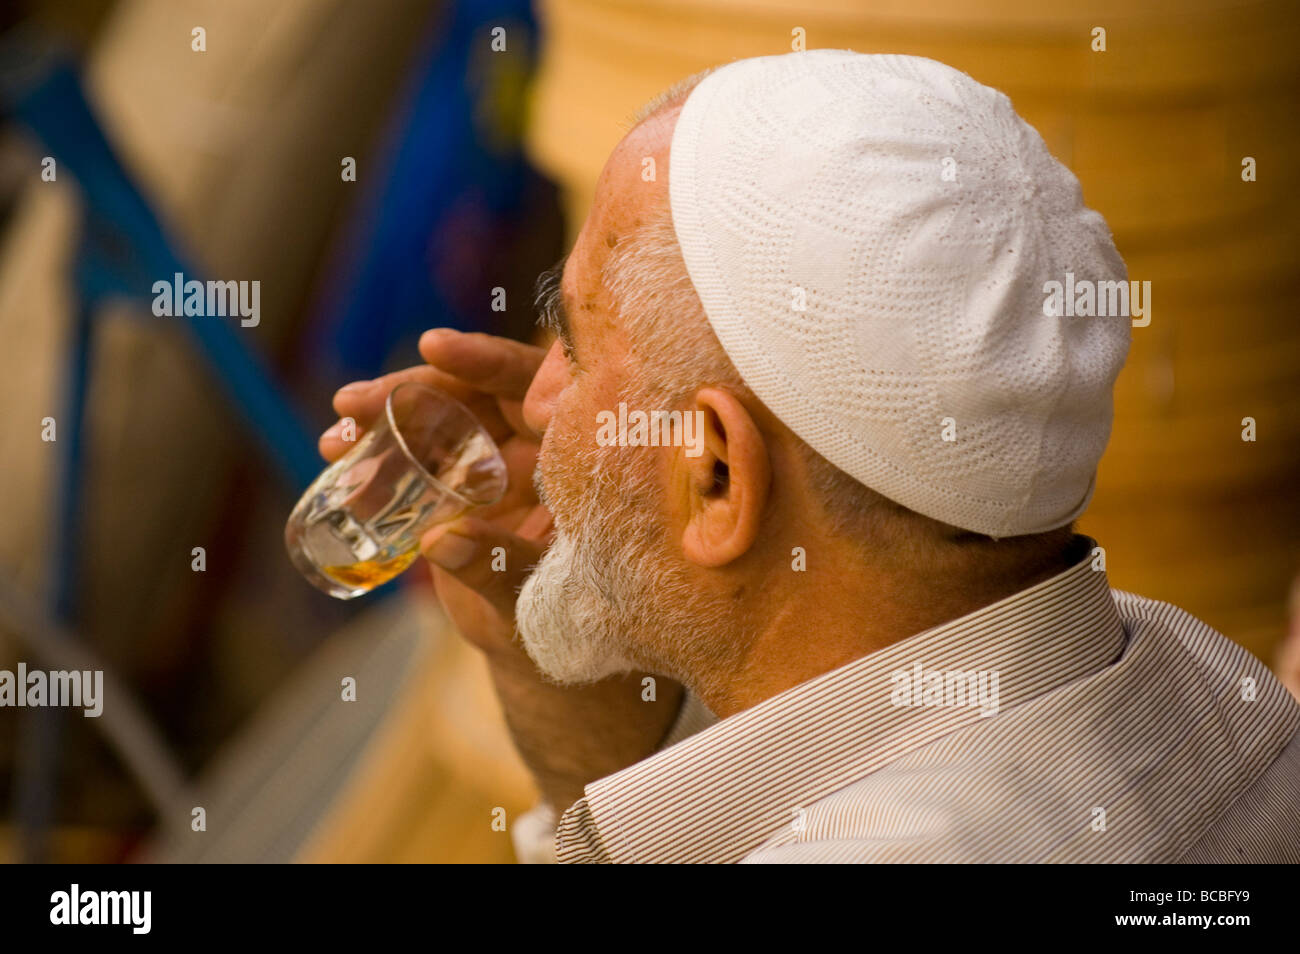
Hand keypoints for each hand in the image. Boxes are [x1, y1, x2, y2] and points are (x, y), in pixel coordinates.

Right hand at [322, 329, 548, 665]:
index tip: (436, 347)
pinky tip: (338, 459)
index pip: (540, 384)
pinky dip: (378, 457)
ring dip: (384, 420)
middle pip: (477, 393)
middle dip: (415, 390)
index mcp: (579, 451)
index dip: (489, 360)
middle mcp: (539, 444)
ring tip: (337, 440)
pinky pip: (417, 457)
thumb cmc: (568, 621)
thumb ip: (501, 568)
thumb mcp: (541, 600)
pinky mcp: (460, 484)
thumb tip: (440, 541)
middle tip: (356, 403)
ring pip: (440, 421)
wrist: (546, 646)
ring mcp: (497, 461)